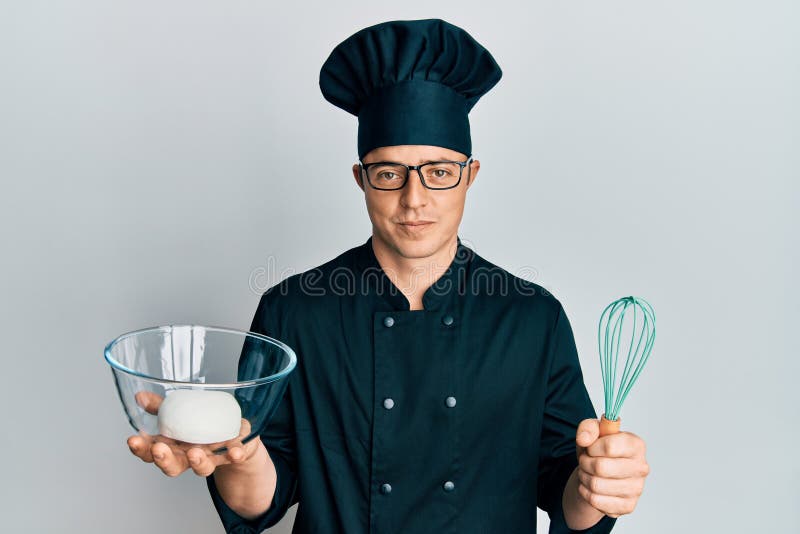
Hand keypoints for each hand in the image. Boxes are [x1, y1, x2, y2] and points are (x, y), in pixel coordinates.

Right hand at [127, 391, 261, 476]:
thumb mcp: (180, 412)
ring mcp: (211, 458)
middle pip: (173, 466)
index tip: (132, 440)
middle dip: (164, 459)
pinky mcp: (232, 454)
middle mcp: (189, 457)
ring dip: (197, 461)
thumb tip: (140, 395)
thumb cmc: (200, 425)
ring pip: (201, 466)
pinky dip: (234, 455)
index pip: (151, 452)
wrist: (234, 437)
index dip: (141, 449)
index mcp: (173, 447)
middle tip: (159, 449)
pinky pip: (233, 457)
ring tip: (195, 452)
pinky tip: (235, 452)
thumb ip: (160, 406)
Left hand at [574, 418, 649, 517]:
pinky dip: (586, 493)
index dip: (592, 447)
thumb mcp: (592, 431)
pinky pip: (596, 500)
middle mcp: (641, 468)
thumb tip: (584, 439)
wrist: (600, 473)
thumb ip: (588, 428)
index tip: (590, 448)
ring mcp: (637, 489)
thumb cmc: (599, 449)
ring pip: (596, 485)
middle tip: (585, 461)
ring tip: (587, 472)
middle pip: (600, 467)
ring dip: (584, 477)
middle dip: (585, 463)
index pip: (609, 446)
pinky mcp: (628, 506)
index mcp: (636, 445)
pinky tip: (590, 486)